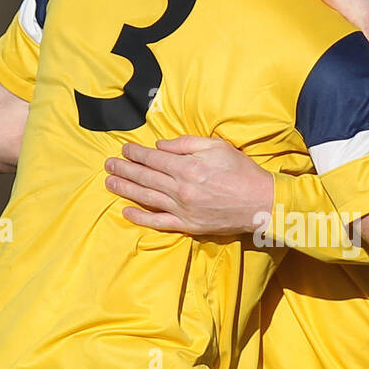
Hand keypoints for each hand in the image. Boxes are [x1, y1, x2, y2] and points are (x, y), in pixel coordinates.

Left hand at [105, 135, 273, 233]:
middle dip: (124, 170)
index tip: (124, 149)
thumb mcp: (217, 146)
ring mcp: (183, 209)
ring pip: (147, 198)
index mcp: (188, 167)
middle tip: (108, 165)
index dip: (136, 153)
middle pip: (145, 177)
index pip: (153, 159)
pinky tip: (126, 211)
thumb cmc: (241, 171)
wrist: (260, 203)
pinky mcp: (188, 225)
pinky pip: (158, 222)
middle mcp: (181, 189)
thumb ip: (186, 144)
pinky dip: (141, 217)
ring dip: (125, 190)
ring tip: (109, 183)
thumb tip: (160, 147)